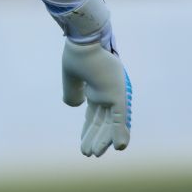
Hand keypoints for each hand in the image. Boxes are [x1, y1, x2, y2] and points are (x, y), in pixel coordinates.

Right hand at [61, 39, 131, 156]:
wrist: (84, 37)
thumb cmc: (78, 51)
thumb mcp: (71, 76)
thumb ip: (72, 92)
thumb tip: (75, 106)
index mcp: (97, 89)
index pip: (95, 115)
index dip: (89, 130)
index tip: (84, 143)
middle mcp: (108, 93)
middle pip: (102, 121)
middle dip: (95, 138)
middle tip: (88, 154)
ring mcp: (115, 94)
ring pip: (110, 123)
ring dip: (103, 140)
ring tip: (95, 154)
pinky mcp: (119, 95)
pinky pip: (120, 118)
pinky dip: (119, 132)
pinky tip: (119, 146)